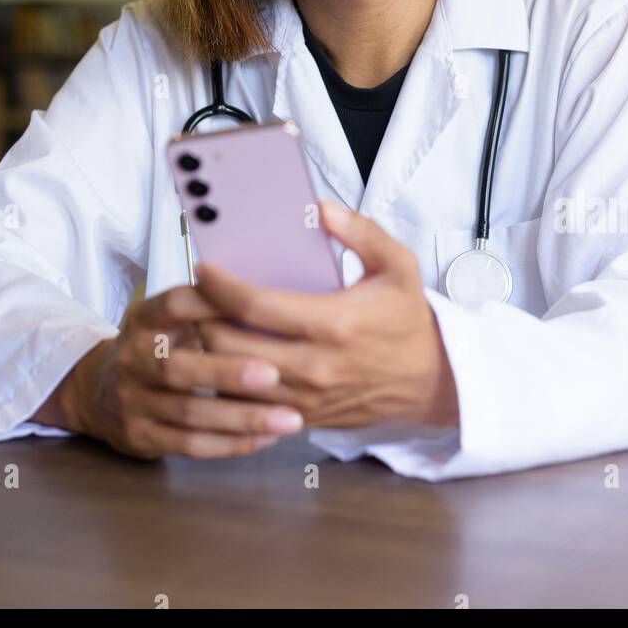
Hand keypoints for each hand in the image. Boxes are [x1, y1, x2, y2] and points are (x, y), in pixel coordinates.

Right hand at [35, 286, 306, 459]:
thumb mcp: (166, 319)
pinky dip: (231, 443)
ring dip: (242, 418)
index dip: (212, 304)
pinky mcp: (141, 437)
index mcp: (144, 319)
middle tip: (274, 375)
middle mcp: (133, 359)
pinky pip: (191, 444)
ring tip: (288, 419)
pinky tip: (266, 438)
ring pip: (190, 414)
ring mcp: (133, 401)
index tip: (257, 308)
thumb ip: (205, 308)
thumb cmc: (156, 348)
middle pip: (178, 368)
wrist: (99, 395)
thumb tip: (268, 294)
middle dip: (227, 373)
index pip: (176, 305)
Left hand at [192, 201, 459, 431]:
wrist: (431, 380)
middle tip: (195, 297)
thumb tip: (323, 210)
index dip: (220, 286)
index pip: (255, 305)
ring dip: (211, 350)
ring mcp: (306, 397)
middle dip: (203, 318)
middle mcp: (315, 365)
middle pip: (231, 344)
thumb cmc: (409, 320)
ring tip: (203, 324)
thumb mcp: (398, 265)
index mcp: (334, 323)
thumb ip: (362, 232)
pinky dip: (230, 381)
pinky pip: (249, 403)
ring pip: (233, 377)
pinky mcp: (303, 417)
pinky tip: (225, 359)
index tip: (204, 269)